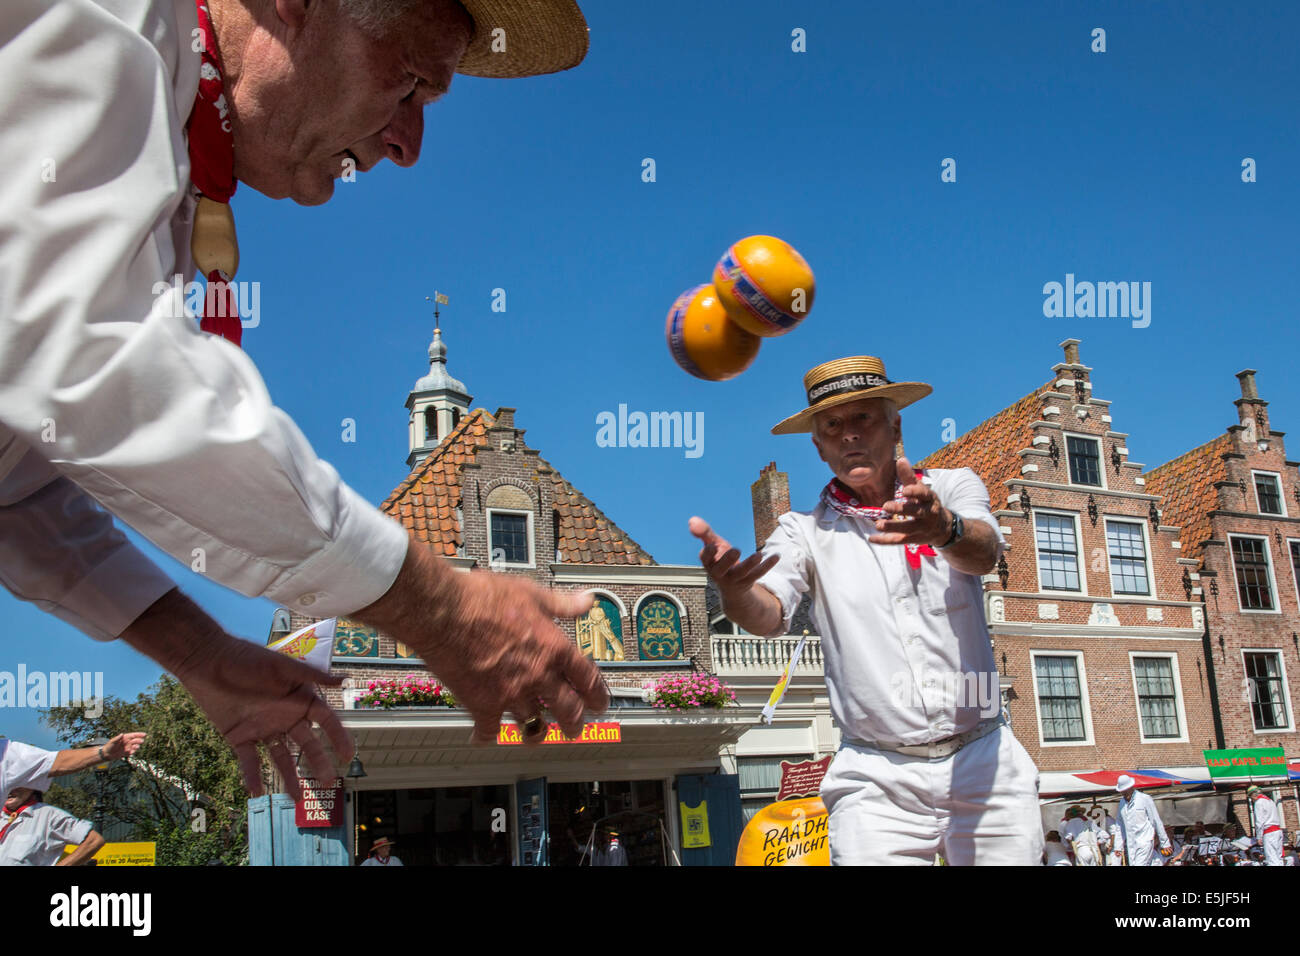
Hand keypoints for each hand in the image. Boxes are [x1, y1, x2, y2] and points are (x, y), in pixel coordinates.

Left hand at [102, 732, 145, 761]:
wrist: (106, 754)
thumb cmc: (109, 746)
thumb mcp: (113, 741)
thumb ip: (118, 738)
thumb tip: (122, 734)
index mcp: (125, 738)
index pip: (133, 735)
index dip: (139, 734)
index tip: (145, 734)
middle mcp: (127, 742)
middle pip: (136, 740)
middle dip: (139, 741)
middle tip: (141, 741)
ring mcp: (127, 747)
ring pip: (135, 746)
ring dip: (137, 747)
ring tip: (136, 747)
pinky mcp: (126, 753)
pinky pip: (132, 752)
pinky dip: (132, 752)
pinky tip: (131, 753)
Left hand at [172, 637, 354, 800]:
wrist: (207, 661)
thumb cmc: (246, 657)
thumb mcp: (282, 665)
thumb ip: (312, 675)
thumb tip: (345, 681)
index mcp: (299, 698)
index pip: (325, 721)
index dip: (338, 737)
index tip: (347, 755)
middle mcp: (284, 716)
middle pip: (306, 744)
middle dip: (318, 763)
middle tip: (328, 782)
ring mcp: (262, 728)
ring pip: (281, 757)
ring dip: (289, 777)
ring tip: (297, 798)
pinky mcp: (239, 737)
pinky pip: (249, 760)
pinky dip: (252, 776)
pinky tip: (256, 791)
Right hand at [357, 541, 607, 745]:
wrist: (443, 610)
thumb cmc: (483, 598)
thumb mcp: (531, 593)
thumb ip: (561, 604)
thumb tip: (586, 601)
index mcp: (553, 648)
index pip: (587, 678)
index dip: (598, 694)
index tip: (600, 702)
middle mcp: (537, 675)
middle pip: (567, 710)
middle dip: (575, 722)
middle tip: (575, 728)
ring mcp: (511, 694)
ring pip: (533, 725)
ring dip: (536, 733)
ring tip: (536, 736)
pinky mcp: (482, 705)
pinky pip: (489, 730)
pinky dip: (486, 737)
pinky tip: (482, 737)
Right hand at [689, 517, 777, 599]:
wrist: (731, 587)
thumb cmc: (720, 561)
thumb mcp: (713, 545)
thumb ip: (704, 533)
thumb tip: (692, 520)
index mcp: (709, 563)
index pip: (706, 559)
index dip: (708, 553)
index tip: (712, 545)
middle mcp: (720, 573)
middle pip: (722, 568)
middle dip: (728, 560)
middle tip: (736, 550)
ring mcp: (734, 579)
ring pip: (742, 573)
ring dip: (750, 564)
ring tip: (759, 555)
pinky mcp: (748, 581)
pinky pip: (758, 574)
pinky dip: (767, 566)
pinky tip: (776, 556)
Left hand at [868, 457, 949, 547]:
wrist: (943, 527)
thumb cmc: (926, 504)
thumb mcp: (921, 490)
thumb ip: (909, 477)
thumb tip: (900, 460)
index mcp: (928, 499)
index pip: (923, 494)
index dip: (915, 492)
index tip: (905, 490)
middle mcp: (927, 514)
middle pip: (916, 512)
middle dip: (902, 510)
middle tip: (886, 506)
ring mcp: (921, 528)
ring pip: (908, 529)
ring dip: (893, 527)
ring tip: (878, 524)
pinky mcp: (913, 539)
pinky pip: (899, 540)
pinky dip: (885, 540)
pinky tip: (872, 538)